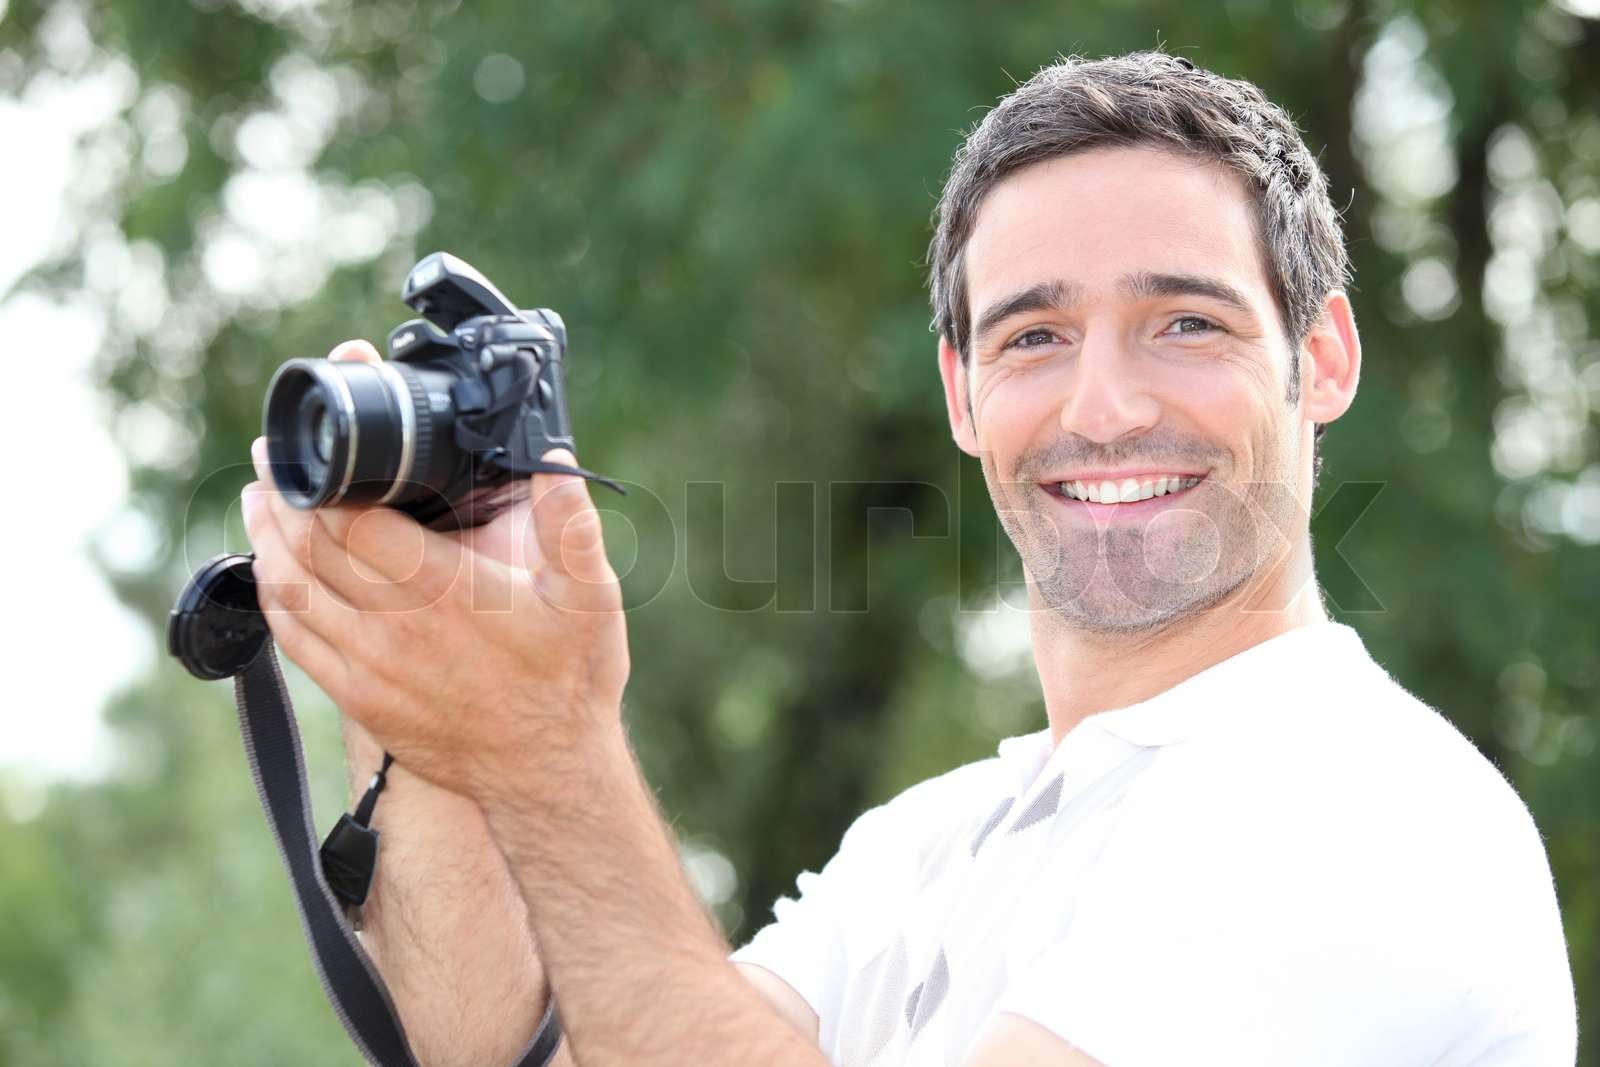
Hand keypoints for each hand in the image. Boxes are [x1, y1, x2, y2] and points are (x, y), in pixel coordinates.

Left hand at [240, 339, 629, 810]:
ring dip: (267, 540)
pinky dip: (275, 596)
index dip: (321, 479)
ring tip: (259, 500)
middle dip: (284, 497)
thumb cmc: (570, 679)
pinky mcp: (358, 698)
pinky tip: (274, 572)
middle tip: (276, 456)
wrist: (547, 770)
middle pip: (309, 550)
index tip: (313, 443)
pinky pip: (295, 639)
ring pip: (291, 592)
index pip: (353, 523)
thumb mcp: (591, 596)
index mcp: (444, 593)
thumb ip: (571, 525)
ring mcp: (368, 668)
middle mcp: (394, 629)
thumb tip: (553, 461)